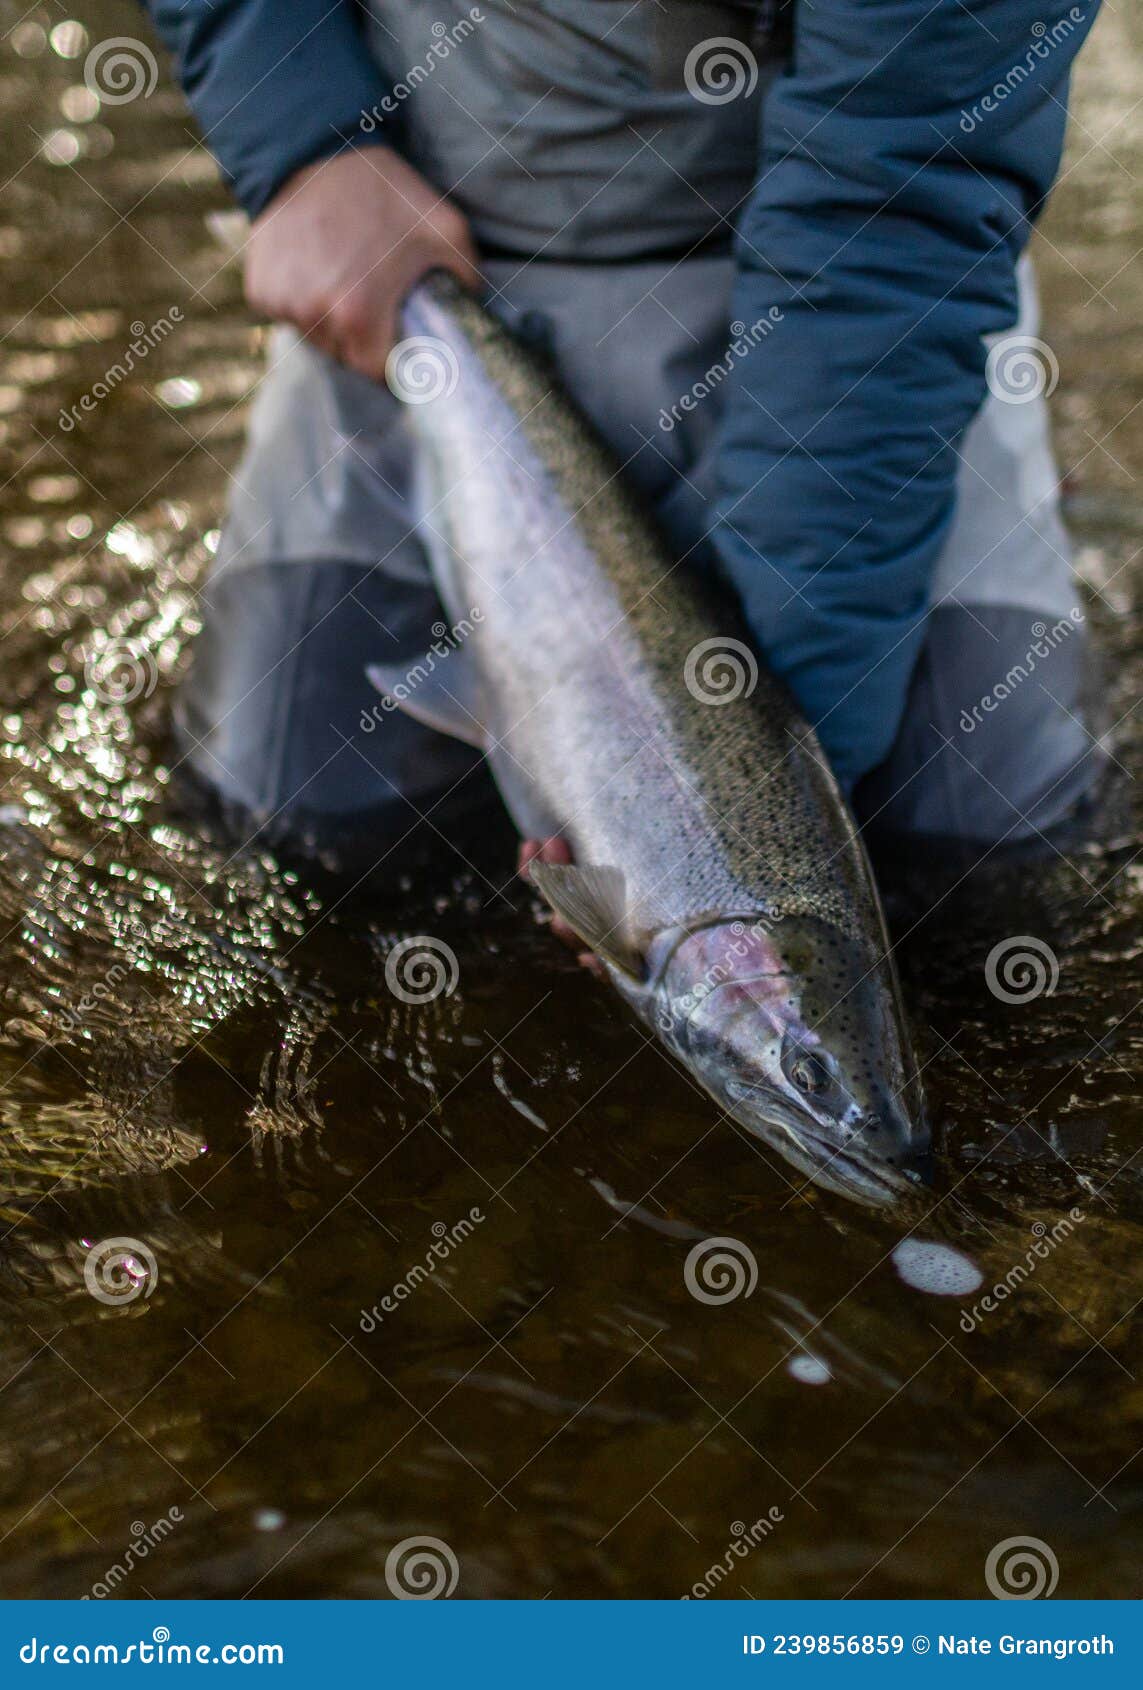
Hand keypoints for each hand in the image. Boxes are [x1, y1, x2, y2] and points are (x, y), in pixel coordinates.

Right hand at [243, 147, 479, 381]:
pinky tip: (314, 267)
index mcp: (358, 313)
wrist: (317, 146)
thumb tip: (479, 320)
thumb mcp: (446, 230)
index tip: (400, 344)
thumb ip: (468, 282)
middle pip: (344, 357)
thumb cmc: (386, 191)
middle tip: (375, 301)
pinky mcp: (259, 289)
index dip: (393, 362)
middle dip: (362, 340)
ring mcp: (282, 302)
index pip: (377, 372)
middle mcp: (314, 315)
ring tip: (344, 278)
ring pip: (315, 337)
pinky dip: (301, 302)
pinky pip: (287, 315)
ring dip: (331, 321)